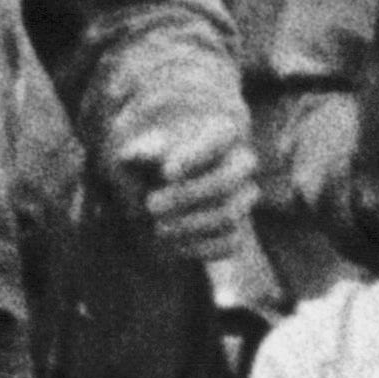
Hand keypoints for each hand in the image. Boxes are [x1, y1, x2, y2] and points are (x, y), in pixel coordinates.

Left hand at [113, 114, 256, 265]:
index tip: (167, 172)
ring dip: (189, 226)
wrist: (153, 190)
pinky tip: (173, 246)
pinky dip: (200, 249)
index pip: (222, 136)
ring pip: (229, 215)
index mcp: (220, 129)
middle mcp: (239, 161)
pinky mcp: (236, 229)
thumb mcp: (136, 145)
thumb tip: (137, 154)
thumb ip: (138, 148)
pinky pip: (231, 243)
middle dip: (187, 197)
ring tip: (158, 228)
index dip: (197, 156)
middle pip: (228, 180)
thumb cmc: (145, 158)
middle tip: (150, 205)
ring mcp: (242, 198)